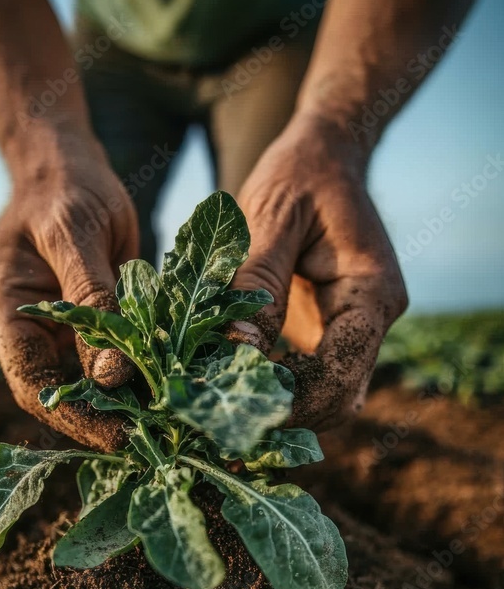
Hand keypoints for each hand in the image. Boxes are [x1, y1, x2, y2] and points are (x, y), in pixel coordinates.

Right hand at [0, 138, 138, 451]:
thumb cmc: (64, 186)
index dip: (72, 414)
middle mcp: (24, 325)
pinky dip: (132, 372)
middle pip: (55, 390)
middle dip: (99, 418)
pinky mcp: (83, 318)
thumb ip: (92, 301)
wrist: (66, 161)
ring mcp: (52, 324)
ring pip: (82, 378)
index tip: (119, 434)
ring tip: (163, 421)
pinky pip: (104, 354)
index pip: (30, 380)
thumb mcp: (77, 232)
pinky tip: (164, 386)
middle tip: (151, 438)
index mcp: (4, 307)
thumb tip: (110, 374)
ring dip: (119, 401)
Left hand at [229, 113, 407, 429]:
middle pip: (335, 398)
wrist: (320, 155)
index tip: (237, 419)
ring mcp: (348, 330)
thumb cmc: (298, 174)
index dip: (292, 405)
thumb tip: (238, 350)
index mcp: (372, 294)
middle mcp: (369, 321)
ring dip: (273, 410)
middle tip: (218, 433)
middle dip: (281, 418)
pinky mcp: (323, 331)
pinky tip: (225, 390)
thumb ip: (256, 283)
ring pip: (319, 395)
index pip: (341, 375)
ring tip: (215, 418)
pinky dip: (268, 388)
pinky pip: (301, 375)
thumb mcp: (271, 217)